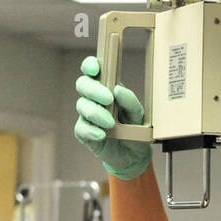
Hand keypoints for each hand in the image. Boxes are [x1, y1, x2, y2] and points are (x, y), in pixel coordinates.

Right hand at [74, 56, 152, 180]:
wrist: (134, 155)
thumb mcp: (138, 115)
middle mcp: (94, 99)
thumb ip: (130, 101)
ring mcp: (87, 115)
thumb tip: (118, 90)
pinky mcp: (84, 133)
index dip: (90, 65)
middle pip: (83, 84)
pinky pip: (81, 128)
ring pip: (82, 106)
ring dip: (96, 113)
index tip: (95, 68)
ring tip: (111, 123)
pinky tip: (102, 135)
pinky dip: (91, 131)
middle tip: (109, 99)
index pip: (92, 70)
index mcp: (106, 88)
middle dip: (94, 90)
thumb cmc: (135, 130)